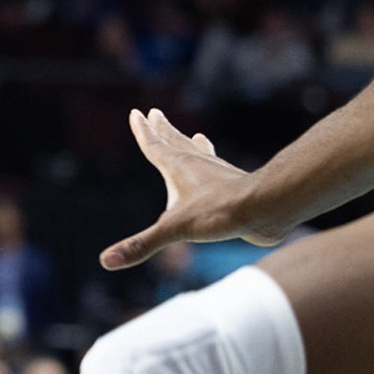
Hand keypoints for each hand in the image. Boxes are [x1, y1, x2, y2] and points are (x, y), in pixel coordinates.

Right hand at [101, 109, 286, 270]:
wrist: (266, 208)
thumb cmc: (220, 212)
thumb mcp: (174, 229)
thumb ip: (141, 245)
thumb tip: (106, 261)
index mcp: (177, 168)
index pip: (154, 145)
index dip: (143, 130)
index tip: (137, 113)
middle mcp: (196, 164)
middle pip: (175, 142)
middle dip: (163, 130)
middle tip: (155, 113)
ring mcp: (217, 173)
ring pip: (198, 153)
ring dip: (189, 143)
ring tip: (192, 135)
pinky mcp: (234, 185)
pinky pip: (218, 169)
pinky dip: (212, 163)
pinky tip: (217, 168)